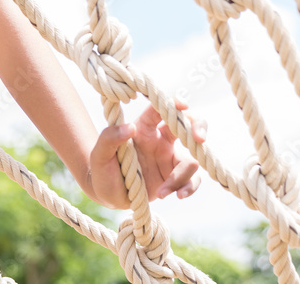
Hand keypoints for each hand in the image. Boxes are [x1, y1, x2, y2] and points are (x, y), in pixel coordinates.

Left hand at [88, 98, 205, 208]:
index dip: (172, 103)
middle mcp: (160, 139)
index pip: (160, 108)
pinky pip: (192, 179)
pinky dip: (188, 188)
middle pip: (187, 124)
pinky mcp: (174, 176)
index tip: (182, 105)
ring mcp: (169, 158)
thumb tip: (130, 127)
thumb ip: (110, 138)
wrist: (107, 195)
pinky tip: (178, 196)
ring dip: (180, 177)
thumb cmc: (102, 169)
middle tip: (199, 138)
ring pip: (191, 159)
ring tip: (162, 192)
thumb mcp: (100, 154)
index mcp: (143, 127)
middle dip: (198, 126)